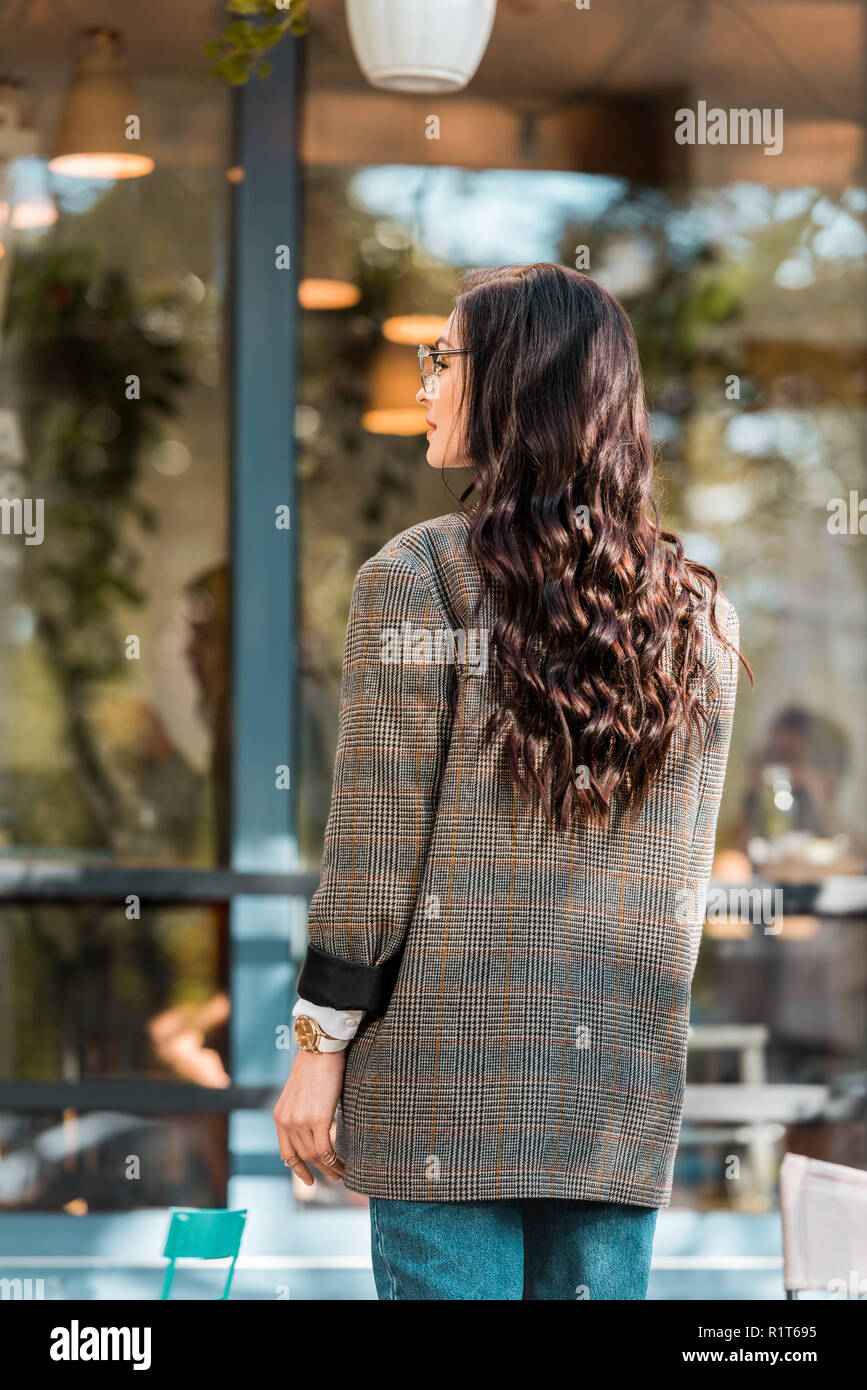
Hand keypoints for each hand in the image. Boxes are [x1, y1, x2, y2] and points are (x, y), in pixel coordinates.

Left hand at [273, 1049, 346, 1185]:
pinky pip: (325, 1149)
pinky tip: (343, 1163)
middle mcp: (286, 1121)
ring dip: (330, 1167)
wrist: (320, 1049)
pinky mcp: (318, 1119)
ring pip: (315, 1155)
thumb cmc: (314, 1067)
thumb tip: (312, 1132)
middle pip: (304, 1156)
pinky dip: (334, 1161)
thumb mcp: (299, 1094)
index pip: (286, 1152)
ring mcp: (300, 1122)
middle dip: (319, 1170)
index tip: (308, 1181)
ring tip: (342, 1171)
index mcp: (279, 1116)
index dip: (298, 1169)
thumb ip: (300, 1114)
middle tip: (334, 1176)